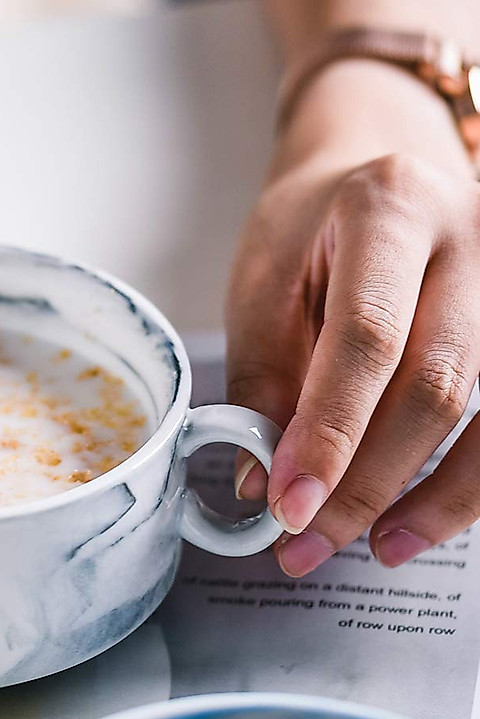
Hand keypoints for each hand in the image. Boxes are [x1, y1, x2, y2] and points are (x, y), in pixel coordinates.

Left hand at [226, 64, 479, 575]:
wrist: (377, 170)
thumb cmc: (310, 230)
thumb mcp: (263, 287)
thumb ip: (262, 382)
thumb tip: (260, 486)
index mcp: (387, 210)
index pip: (366, 337)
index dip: (327, 431)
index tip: (287, 504)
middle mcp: (470, 237)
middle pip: (434, 382)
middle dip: (367, 479)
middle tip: (305, 542)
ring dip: (430, 496)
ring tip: (369, 548)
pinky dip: (465, 480)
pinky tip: (416, 523)